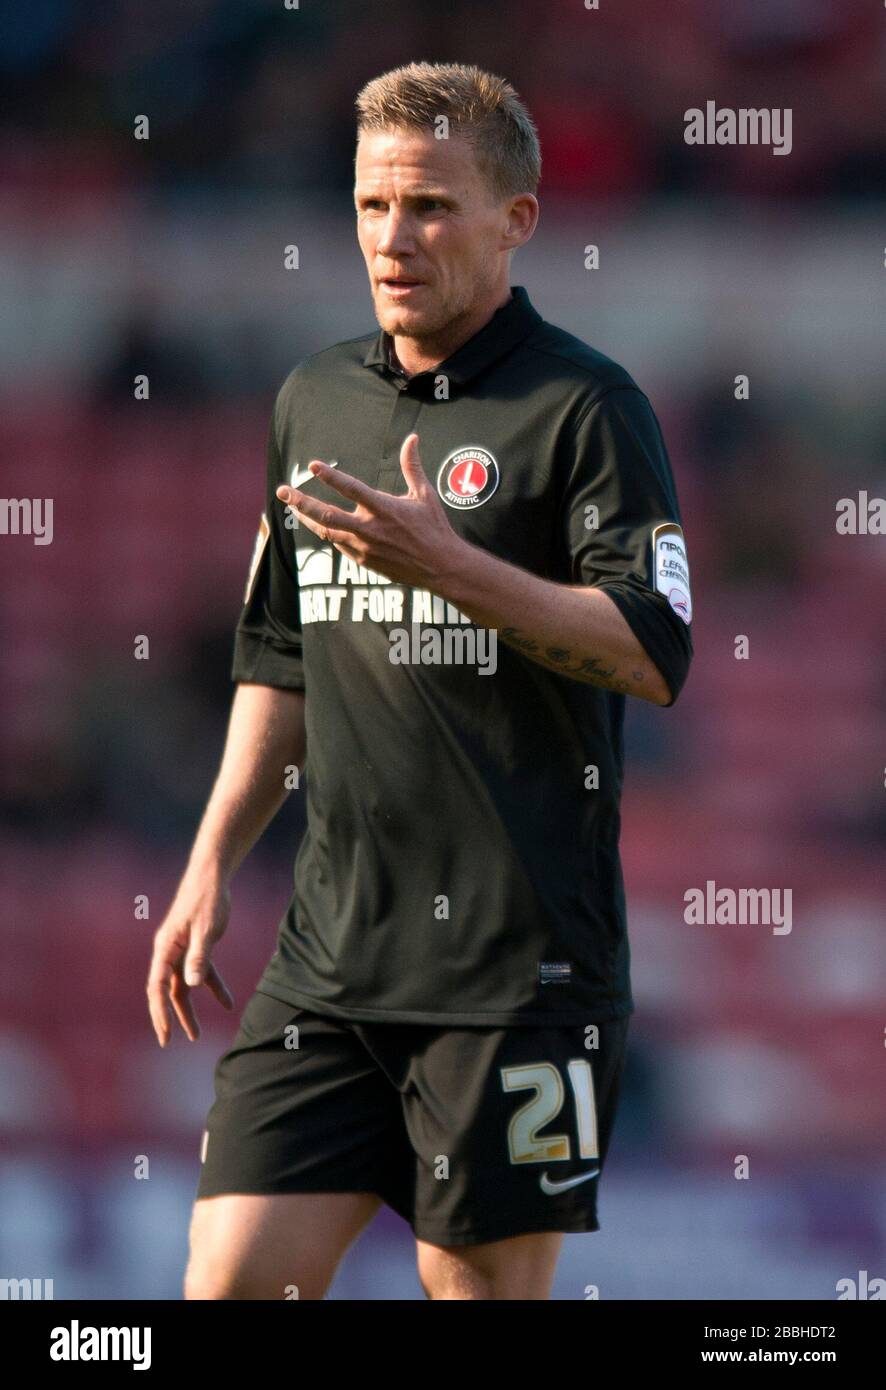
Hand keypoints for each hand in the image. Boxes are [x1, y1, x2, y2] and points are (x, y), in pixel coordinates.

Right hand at [146, 870, 233, 1045]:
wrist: (213, 877)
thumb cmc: (207, 900)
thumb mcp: (206, 930)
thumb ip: (198, 957)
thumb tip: (191, 985)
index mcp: (166, 948)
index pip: (157, 986)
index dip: (159, 1011)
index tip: (164, 1033)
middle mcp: (169, 951)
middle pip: (165, 990)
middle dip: (168, 1017)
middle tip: (169, 1042)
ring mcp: (181, 950)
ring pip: (181, 985)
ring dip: (188, 1008)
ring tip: (196, 1034)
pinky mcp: (195, 947)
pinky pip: (200, 972)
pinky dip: (212, 987)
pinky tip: (227, 1002)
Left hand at [276, 432, 465, 588]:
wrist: (440, 567)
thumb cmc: (434, 528)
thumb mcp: (425, 495)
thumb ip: (412, 466)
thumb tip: (412, 437)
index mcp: (384, 508)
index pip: (351, 489)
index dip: (330, 476)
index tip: (313, 465)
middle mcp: (370, 528)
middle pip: (326, 515)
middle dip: (301, 502)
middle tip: (283, 490)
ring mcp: (364, 547)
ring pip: (326, 531)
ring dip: (307, 518)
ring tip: (292, 506)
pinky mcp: (364, 561)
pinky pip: (339, 544)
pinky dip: (328, 532)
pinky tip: (320, 524)